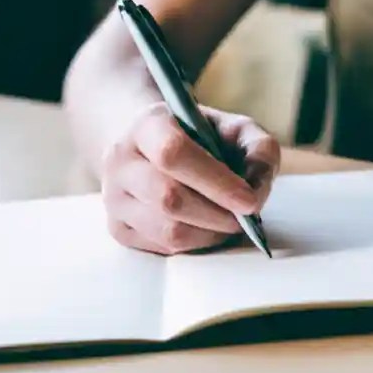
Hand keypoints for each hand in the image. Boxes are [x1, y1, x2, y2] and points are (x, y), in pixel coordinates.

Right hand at [101, 102, 279, 254]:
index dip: (216, 182)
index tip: (249, 201)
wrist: (155, 148)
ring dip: (209, 233)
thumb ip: (258, 150)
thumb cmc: (202, 138)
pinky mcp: (118, 227)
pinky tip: (206, 227)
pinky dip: (194, 244)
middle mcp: (121, 159)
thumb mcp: (236, 129)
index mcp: (148, 123)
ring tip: (228, 222)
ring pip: (166, 230)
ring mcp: (113, 196)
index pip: (174, 154)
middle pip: (168, 198)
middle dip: (217, 214)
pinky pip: (161, 248)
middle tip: (245, 217)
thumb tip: (257, 191)